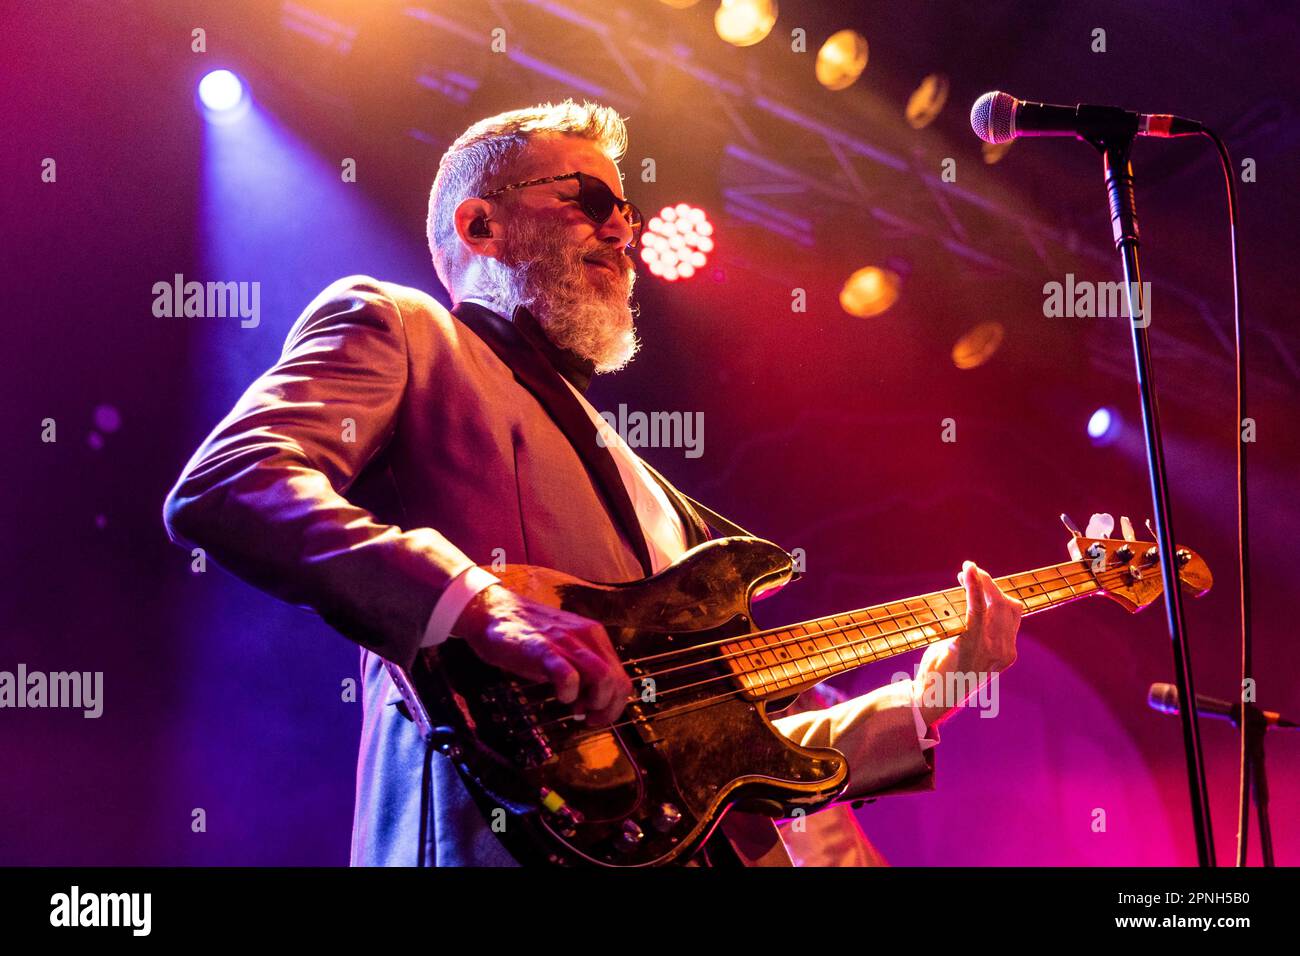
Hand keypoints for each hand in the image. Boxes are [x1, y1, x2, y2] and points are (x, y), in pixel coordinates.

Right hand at [452, 584, 632, 725]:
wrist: (492, 612)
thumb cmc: (525, 635)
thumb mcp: (561, 650)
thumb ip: (579, 672)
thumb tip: (586, 705)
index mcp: (594, 637)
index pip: (622, 678)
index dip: (615, 704)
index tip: (596, 715)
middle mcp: (586, 636)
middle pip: (618, 681)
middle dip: (608, 710)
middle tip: (588, 719)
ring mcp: (565, 641)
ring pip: (603, 678)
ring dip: (595, 703)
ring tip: (576, 710)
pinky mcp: (543, 648)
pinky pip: (568, 675)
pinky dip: (568, 693)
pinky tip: (559, 696)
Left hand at [914, 561, 1023, 728]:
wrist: (932, 698)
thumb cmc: (947, 673)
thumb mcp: (970, 654)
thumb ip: (979, 632)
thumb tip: (973, 602)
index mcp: (1006, 653)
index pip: (1013, 613)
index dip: (998, 592)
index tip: (980, 578)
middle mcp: (1004, 651)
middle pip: (1006, 604)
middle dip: (989, 584)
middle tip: (968, 572)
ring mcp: (990, 650)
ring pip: (993, 604)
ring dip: (979, 582)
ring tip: (965, 572)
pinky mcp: (971, 644)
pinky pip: (977, 609)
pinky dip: (973, 587)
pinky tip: (968, 572)